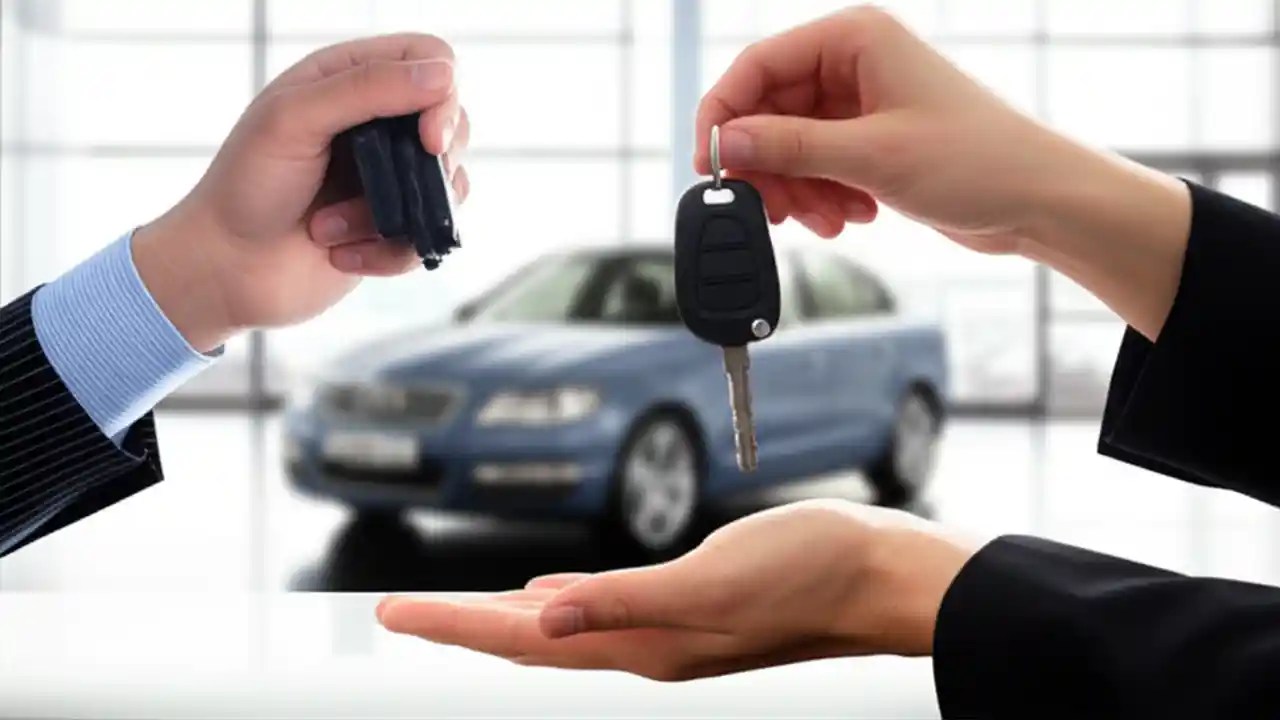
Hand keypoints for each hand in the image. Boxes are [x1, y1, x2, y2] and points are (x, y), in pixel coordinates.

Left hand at [131, 33, 469, 351]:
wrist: (225, 269)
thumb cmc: (245, 186)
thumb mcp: (295, 119)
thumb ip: (367, 88)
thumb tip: (443, 77)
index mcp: (348, 79)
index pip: (429, 58)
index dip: (443, 92)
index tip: (429, 136)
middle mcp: (375, 124)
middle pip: (454, 119)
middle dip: (431, 160)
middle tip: (395, 184)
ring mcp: (388, 177)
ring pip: (448, 183)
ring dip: (394, 213)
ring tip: (333, 226)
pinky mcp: (393, 227)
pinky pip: (428, 236)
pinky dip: (388, 252)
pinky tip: (342, 254)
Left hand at [376, 500, 982, 680]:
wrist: (882, 578)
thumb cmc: (810, 572)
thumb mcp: (712, 580)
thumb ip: (626, 600)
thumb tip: (542, 617)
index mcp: (643, 642)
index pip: (524, 638)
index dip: (454, 623)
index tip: (390, 613)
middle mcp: (648, 645)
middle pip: (532, 642)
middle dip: (463, 625)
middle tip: (400, 614)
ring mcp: (671, 630)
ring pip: (563, 632)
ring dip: (505, 622)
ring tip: (459, 612)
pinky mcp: (694, 608)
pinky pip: (603, 615)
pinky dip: (563, 608)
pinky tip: (552, 599)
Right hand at [699, 5, 1189, 337]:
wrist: (1039, 201)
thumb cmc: (979, 160)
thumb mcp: (871, 155)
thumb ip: (789, 148)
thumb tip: (724, 144)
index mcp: (854, 37)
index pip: (758, 66)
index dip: (725, 117)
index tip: (709, 166)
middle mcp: (854, 62)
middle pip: (769, 111)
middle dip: (768, 167)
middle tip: (770, 208)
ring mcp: (862, 103)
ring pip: (790, 146)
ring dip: (798, 190)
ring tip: (826, 219)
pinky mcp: (871, 140)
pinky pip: (817, 165)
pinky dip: (821, 196)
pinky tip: (850, 217)